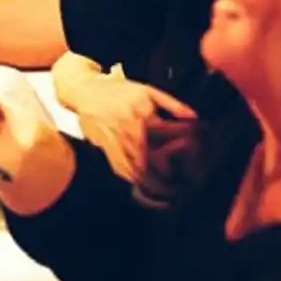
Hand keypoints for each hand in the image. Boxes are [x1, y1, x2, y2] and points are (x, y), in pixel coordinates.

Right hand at [75, 77, 195, 182]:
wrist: (87, 91)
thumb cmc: (117, 90)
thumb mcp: (148, 91)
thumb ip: (172, 104)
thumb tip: (193, 116)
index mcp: (142, 116)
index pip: (166, 138)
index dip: (180, 149)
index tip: (190, 157)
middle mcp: (128, 131)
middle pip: (148, 161)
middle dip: (161, 176)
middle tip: (173, 186)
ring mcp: (115, 140)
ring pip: (132, 168)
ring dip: (145, 181)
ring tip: (157, 189)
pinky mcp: (104, 146)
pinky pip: (117, 165)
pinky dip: (128, 176)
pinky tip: (136, 180)